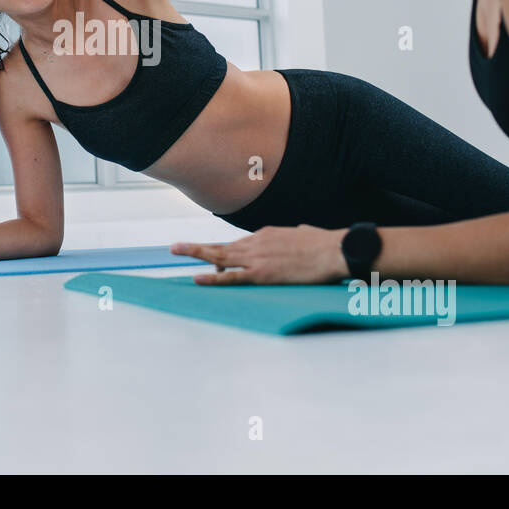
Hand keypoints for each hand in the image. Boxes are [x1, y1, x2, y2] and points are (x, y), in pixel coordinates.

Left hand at [171, 225, 347, 284]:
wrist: (334, 250)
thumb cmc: (325, 244)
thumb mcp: (305, 233)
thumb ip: (297, 233)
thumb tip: (301, 230)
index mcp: (265, 234)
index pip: (238, 245)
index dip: (223, 254)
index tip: (213, 260)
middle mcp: (256, 243)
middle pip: (221, 247)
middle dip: (197, 248)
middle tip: (175, 248)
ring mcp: (256, 258)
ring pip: (219, 257)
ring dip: (196, 254)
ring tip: (176, 251)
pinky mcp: (262, 274)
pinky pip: (232, 277)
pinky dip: (213, 278)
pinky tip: (198, 278)